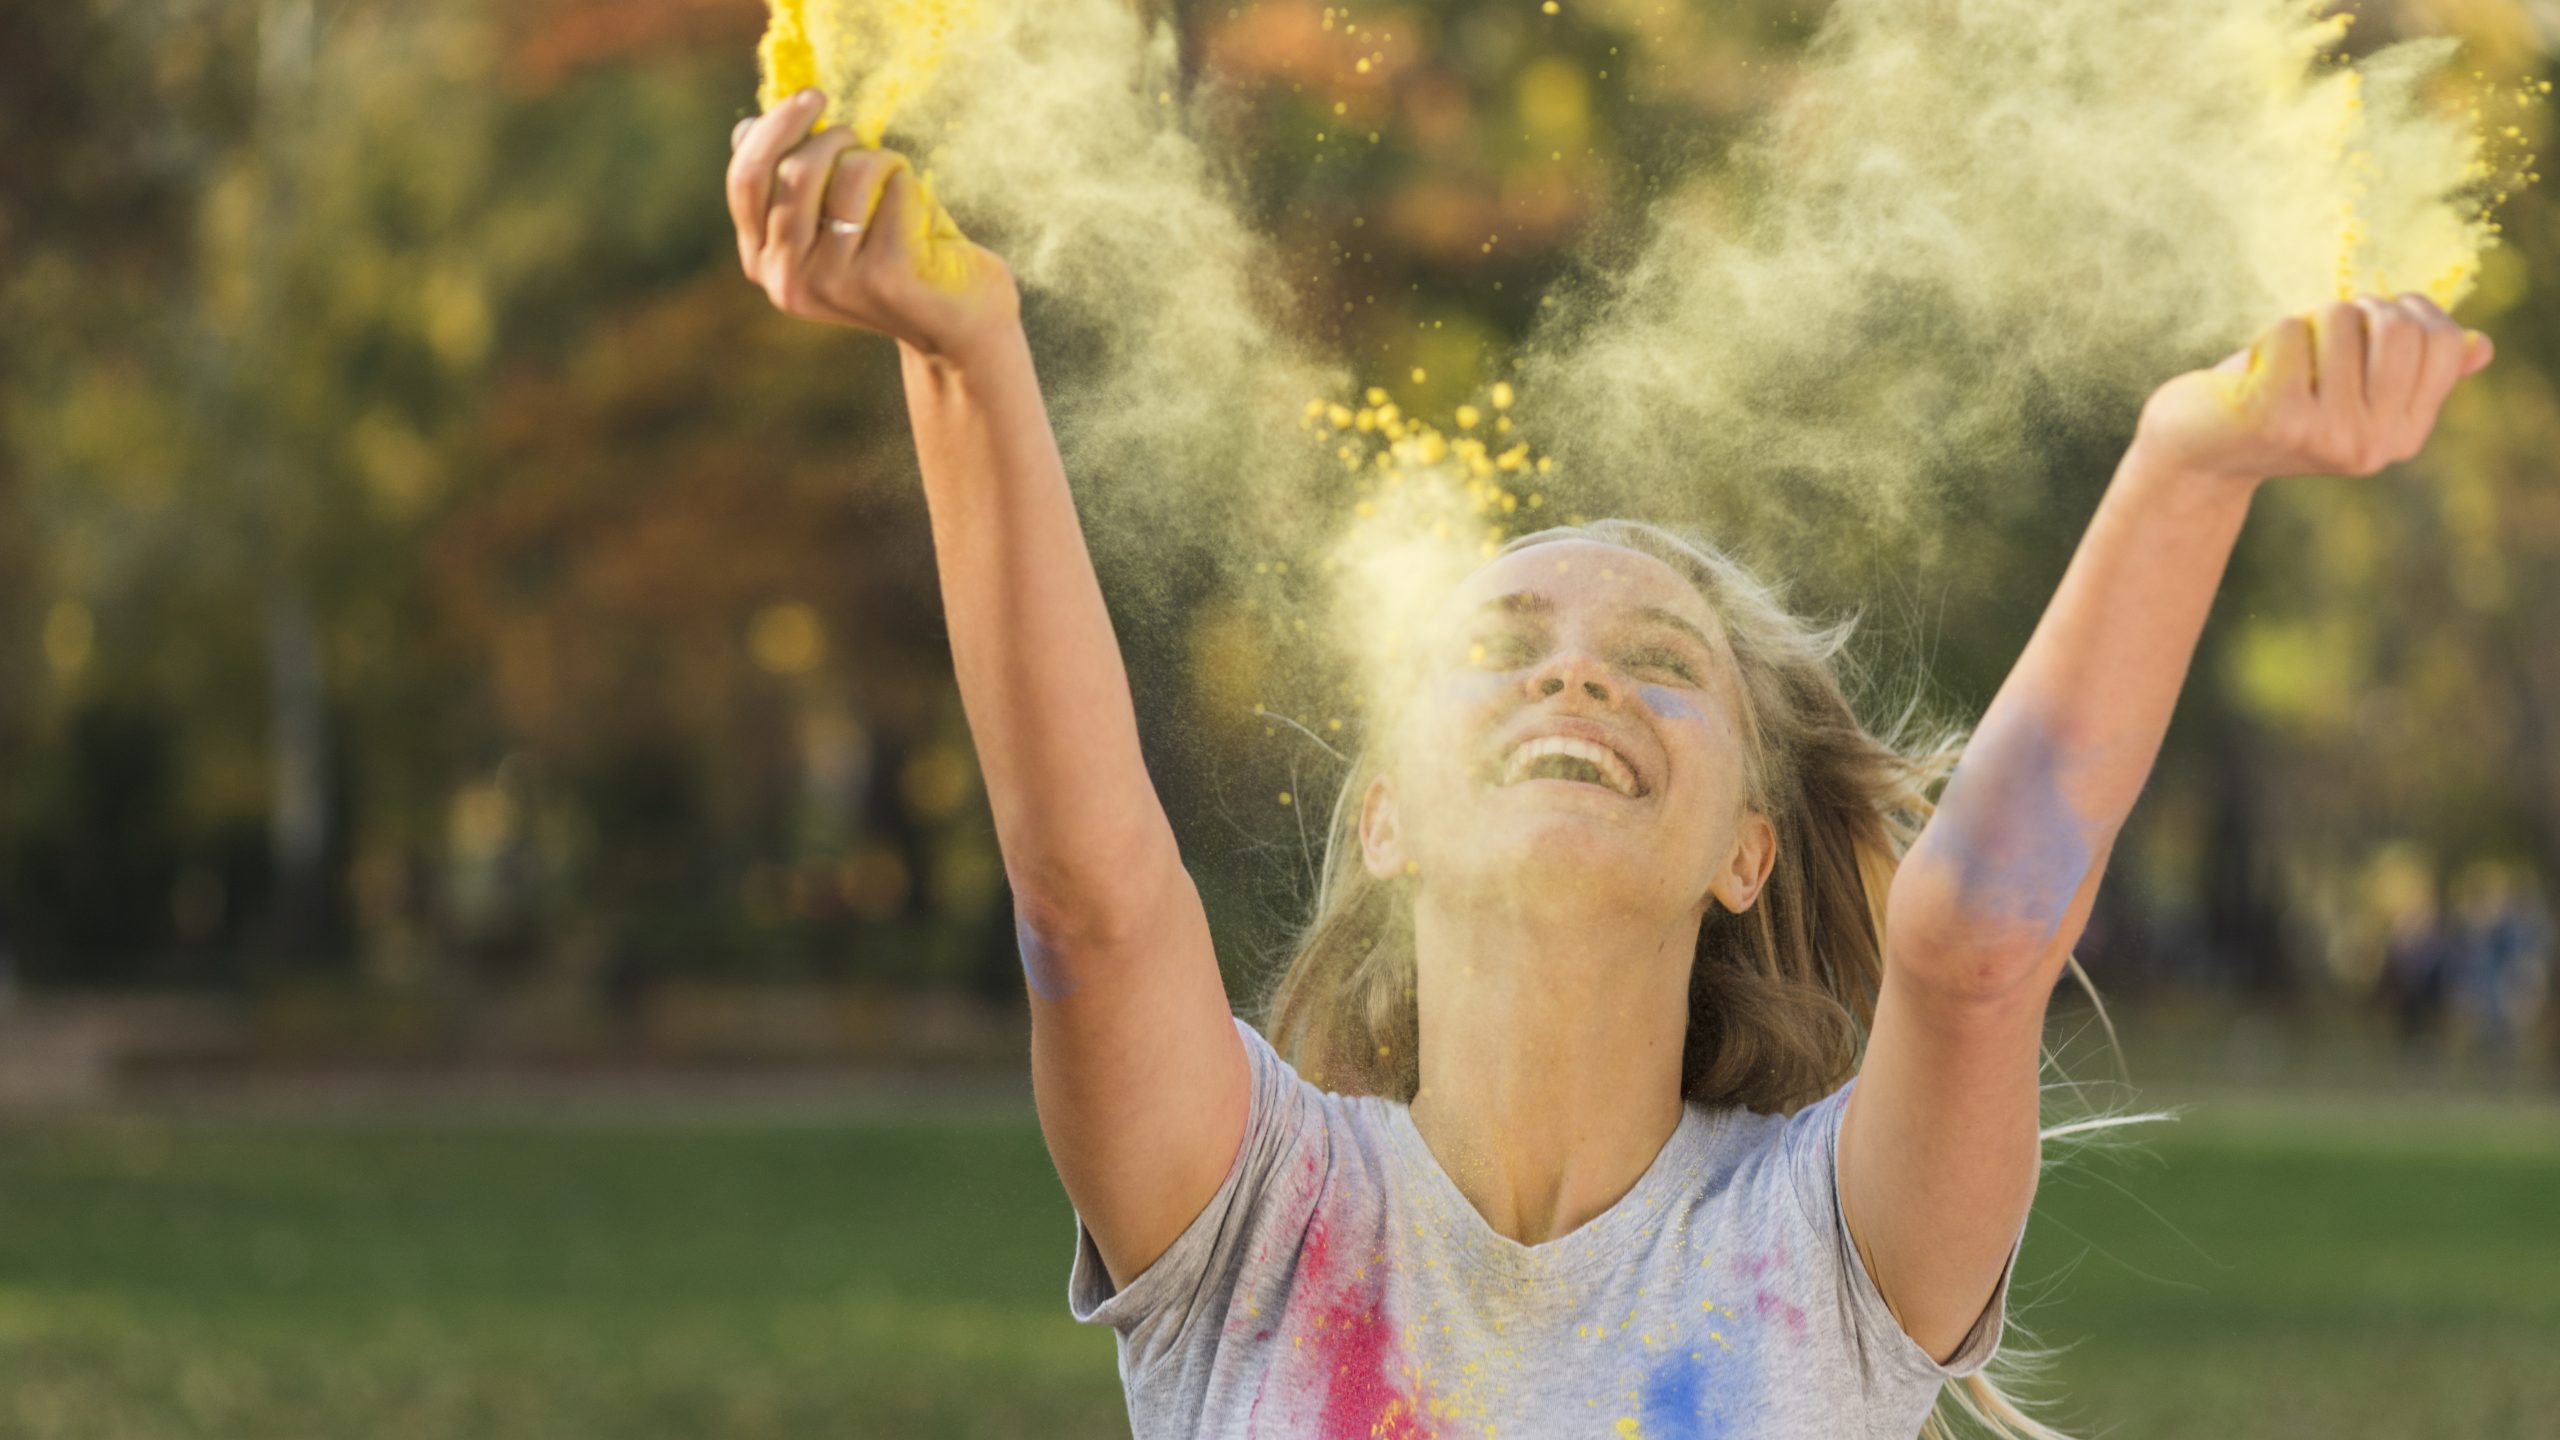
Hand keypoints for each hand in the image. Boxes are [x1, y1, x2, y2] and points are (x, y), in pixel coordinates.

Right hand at [724, 89, 1019, 361]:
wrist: (961, 325)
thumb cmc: (898, 257)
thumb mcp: (835, 216)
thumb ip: (794, 181)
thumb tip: (746, 127)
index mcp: (764, 262)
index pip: (746, 181)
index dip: (773, 129)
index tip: (811, 97)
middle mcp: (787, 279)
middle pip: (791, 171)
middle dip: (830, 135)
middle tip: (858, 134)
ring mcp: (833, 281)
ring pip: (845, 173)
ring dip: (879, 159)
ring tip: (898, 182)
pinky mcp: (882, 274)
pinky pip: (893, 187)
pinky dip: (911, 182)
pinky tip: (923, 216)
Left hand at [2133, 294, 2493, 485]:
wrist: (2195, 451)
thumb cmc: (2277, 404)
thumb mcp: (2350, 388)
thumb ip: (2412, 371)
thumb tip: (2480, 347)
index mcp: (2404, 435)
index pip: (2444, 340)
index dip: (2406, 310)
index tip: (2369, 321)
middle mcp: (2373, 444)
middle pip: (2400, 326)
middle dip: (2357, 311)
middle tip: (2321, 335)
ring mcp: (2327, 433)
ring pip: (2343, 318)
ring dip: (2308, 323)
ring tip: (2282, 365)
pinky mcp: (2278, 414)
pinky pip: (2292, 328)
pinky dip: (2269, 336)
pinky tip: (2253, 376)